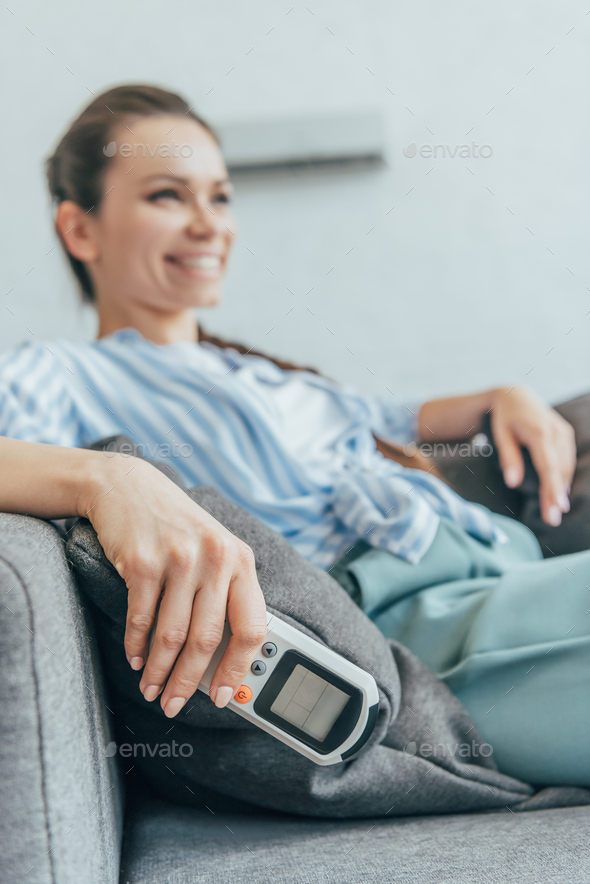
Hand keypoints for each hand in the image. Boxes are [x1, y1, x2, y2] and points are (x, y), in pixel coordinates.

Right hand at [79, 453, 266, 716]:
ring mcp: (179, 559)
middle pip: (207, 640)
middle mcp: (215, 558)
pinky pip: (141, 620)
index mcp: (241, 559)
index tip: (225, 695)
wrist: (127, 487)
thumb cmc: (176, 525)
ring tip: (152, 689)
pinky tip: (136, 660)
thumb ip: (224, 593)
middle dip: (189, 682)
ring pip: (172, 636)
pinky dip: (137, 647)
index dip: (239, 669)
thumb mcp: (213, 549)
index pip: (252, 627)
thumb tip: (225, 660)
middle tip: (175, 704)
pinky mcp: (142, 562)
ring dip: (160, 672)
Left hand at [489, 386, 575, 526]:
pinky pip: (567, 459)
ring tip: (556, 510)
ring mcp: (563, 432)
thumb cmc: (504, 417)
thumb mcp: (500, 435)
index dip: (552, 491)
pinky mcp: (565, 433)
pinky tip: (559, 492)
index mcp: (540, 432)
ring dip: (561, 488)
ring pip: (566, 466)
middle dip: (556, 496)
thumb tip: (513, 483)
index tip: (554, 511)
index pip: (549, 467)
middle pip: (559, 471)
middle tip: (552, 520)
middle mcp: (556, 432)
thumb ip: (509, 458)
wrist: (515, 395)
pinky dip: (563, 476)